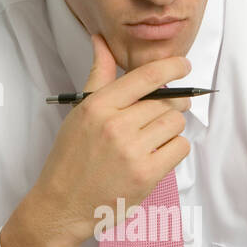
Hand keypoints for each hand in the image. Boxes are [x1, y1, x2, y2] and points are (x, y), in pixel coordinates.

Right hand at [23, 33, 193, 246]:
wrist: (62, 205)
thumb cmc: (71, 158)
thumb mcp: (79, 112)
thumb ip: (98, 76)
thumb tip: (101, 41)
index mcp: (98, 106)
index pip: (145, 77)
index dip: (171, 67)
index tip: (184, 65)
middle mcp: (116, 126)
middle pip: (167, 100)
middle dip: (172, 103)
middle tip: (163, 112)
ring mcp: (132, 152)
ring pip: (175, 122)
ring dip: (170, 128)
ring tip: (153, 138)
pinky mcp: (146, 175)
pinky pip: (180, 148)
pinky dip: (174, 149)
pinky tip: (157, 154)